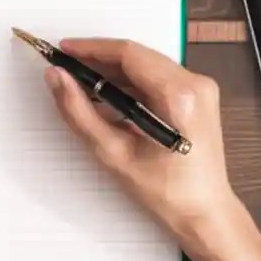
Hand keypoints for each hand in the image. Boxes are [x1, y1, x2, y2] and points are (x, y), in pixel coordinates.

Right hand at [44, 38, 231, 237]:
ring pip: (147, 65)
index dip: (92, 48)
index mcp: (179, 96)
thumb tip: (57, 78)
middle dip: (99, 59)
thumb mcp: (114, 153)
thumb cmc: (165, 192)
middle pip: (138, 57)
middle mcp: (195, 84)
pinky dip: (130, 83)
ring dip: (114, 72)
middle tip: (66, 68)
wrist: (204, 212)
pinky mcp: (198, 96)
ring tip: (81, 84)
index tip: (63, 50)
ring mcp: (201, 88)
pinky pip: (158, 78)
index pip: (129, 55)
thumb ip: (79, 112)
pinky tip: (107, 96)